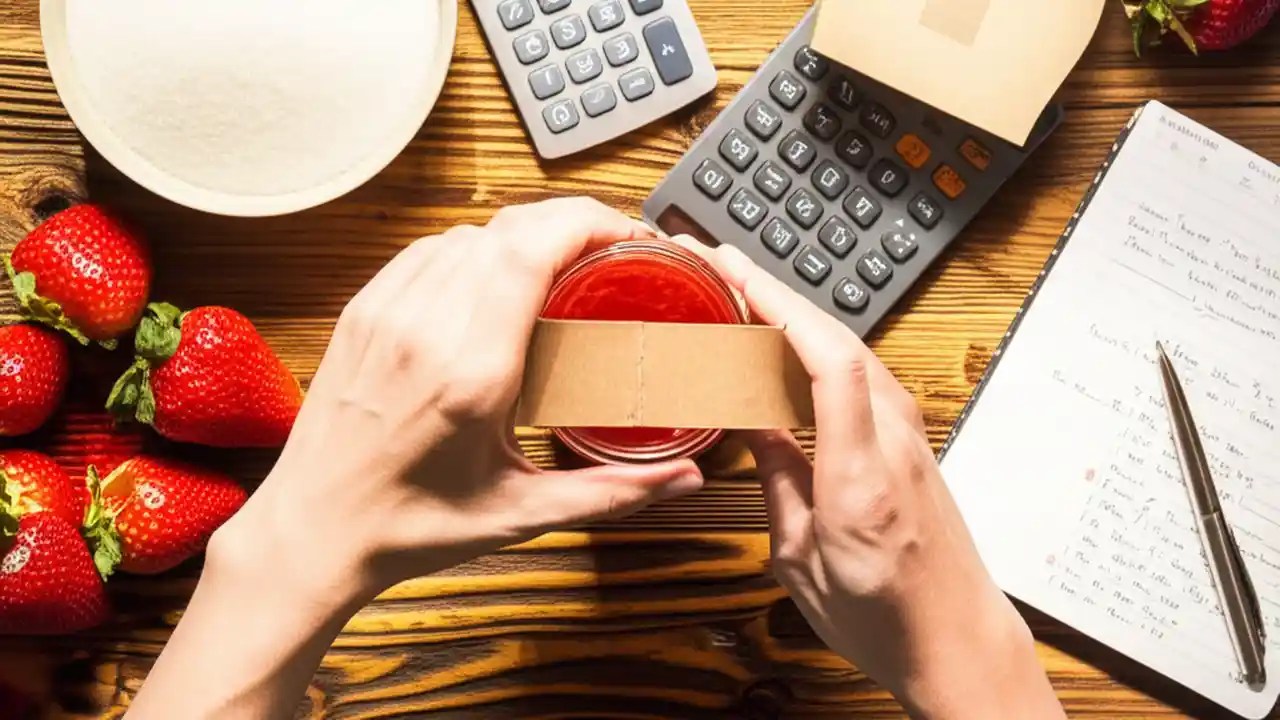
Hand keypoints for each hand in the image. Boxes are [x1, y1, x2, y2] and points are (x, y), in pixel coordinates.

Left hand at [129, 199, 706, 719]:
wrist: (311, 532)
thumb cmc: (409, 527)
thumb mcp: (522, 513)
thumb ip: (614, 492)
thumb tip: (684, 478)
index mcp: (471, 372)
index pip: (532, 249)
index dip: (588, 221)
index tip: (626, 233)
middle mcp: (424, 328)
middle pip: (507, 227)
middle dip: (567, 221)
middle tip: (607, 247)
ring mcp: (386, 312)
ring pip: (466, 231)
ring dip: (518, 234)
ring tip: (555, 264)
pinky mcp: (361, 311)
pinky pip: (425, 250)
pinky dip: (470, 249)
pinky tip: (491, 279)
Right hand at [701, 244, 1063, 718]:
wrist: (958, 642)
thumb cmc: (884, 618)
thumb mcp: (801, 560)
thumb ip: (776, 480)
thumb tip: (750, 419)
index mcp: (860, 479)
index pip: (831, 362)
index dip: (781, 306)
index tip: (737, 274)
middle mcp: (895, 446)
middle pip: (842, 340)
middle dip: (778, 294)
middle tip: (724, 267)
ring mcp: (912, 439)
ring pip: (855, 351)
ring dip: (800, 316)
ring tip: (748, 297)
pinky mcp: (914, 443)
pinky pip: (864, 375)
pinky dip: (822, 348)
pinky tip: (794, 347)